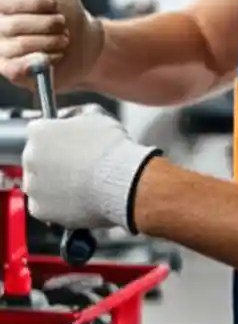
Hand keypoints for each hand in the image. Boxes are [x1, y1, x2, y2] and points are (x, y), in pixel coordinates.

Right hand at [0, 0, 102, 90]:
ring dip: (49, 42)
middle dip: (46, 25)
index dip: (32, 3)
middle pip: (14, 26)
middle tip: (63, 24)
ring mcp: (1, 51)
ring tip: (63, 39)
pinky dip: (40, 61)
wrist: (83, 46)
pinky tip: (54, 55)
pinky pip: (18, 68)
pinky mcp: (11, 71)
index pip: (7, 2)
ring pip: (20, 46)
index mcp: (3, 5)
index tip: (54, 4)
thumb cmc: (67, 17)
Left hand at [22, 106, 159, 231]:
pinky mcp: (39, 208)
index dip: (56, 136)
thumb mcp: (97, 115)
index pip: (39, 131)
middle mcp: (29, 157)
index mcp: (39, 132)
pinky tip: (78, 197)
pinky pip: (45, 205)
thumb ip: (77, 115)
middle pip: (36, 158)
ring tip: (82, 183)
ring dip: (54, 183)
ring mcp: (33, 185)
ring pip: (39, 183)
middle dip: (53, 161)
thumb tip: (72, 117)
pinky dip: (58, 204)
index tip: (67, 141)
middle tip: (78, 164)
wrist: (121, 180)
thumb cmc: (112, 149)